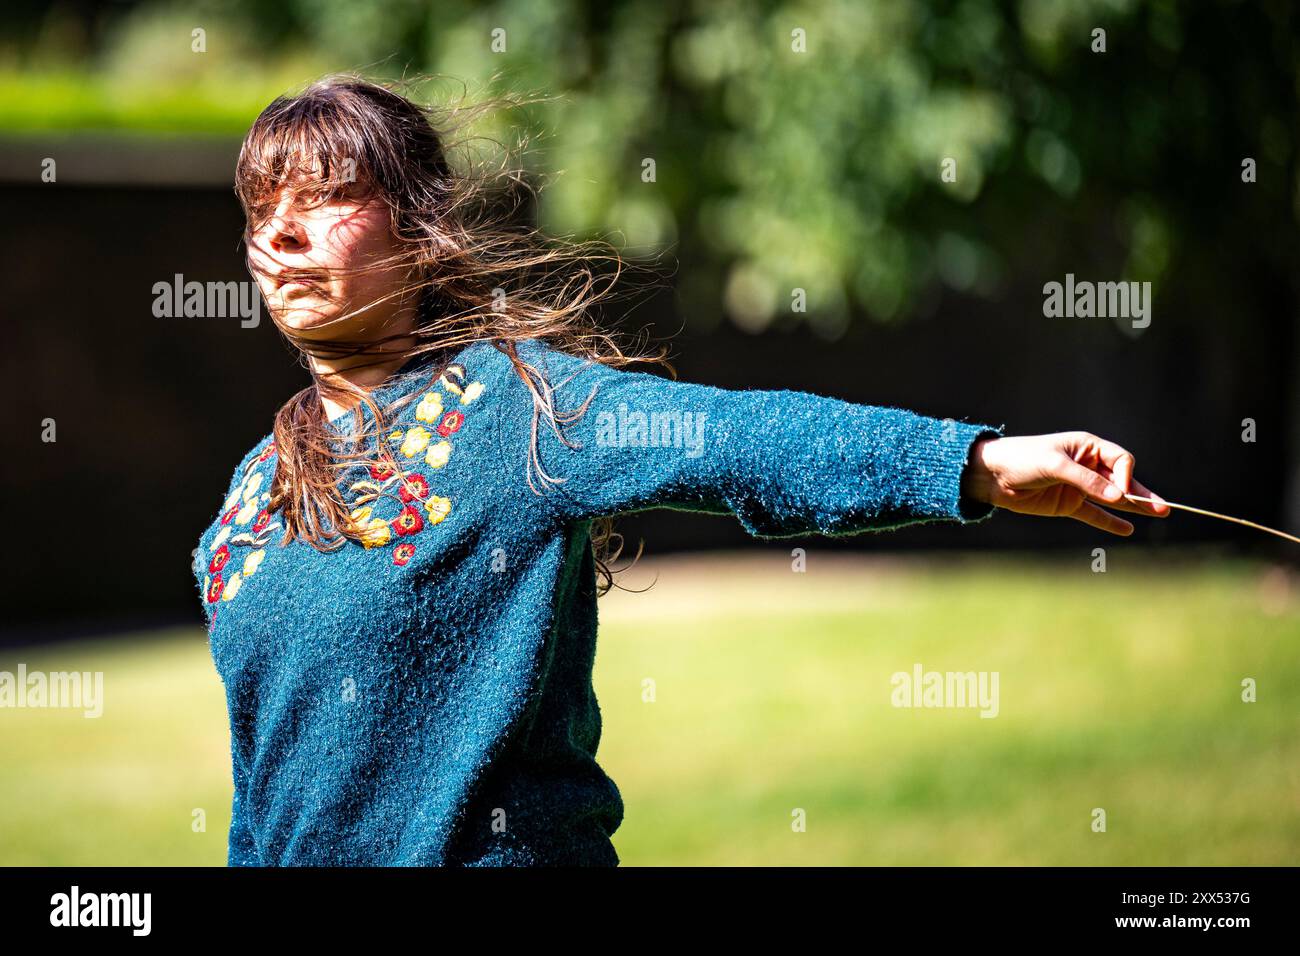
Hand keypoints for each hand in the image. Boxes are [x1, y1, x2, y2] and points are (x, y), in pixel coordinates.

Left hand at [961, 431, 1169, 535]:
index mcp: (1086, 446)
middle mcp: (1086, 466)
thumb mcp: (1054, 466)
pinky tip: (1128, 529)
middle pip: (1121, 480)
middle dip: (1141, 493)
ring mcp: (1078, 487)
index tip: (1116, 490)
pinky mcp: (1067, 504)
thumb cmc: (1021, 459)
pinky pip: (1094, 514)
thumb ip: (1086, 482)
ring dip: (1133, 507)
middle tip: (1165, 508)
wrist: (991, 475)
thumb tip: (1117, 497)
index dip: (1124, 476)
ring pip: (1112, 499)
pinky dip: (1110, 521)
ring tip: (1159, 513)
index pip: (1119, 460)